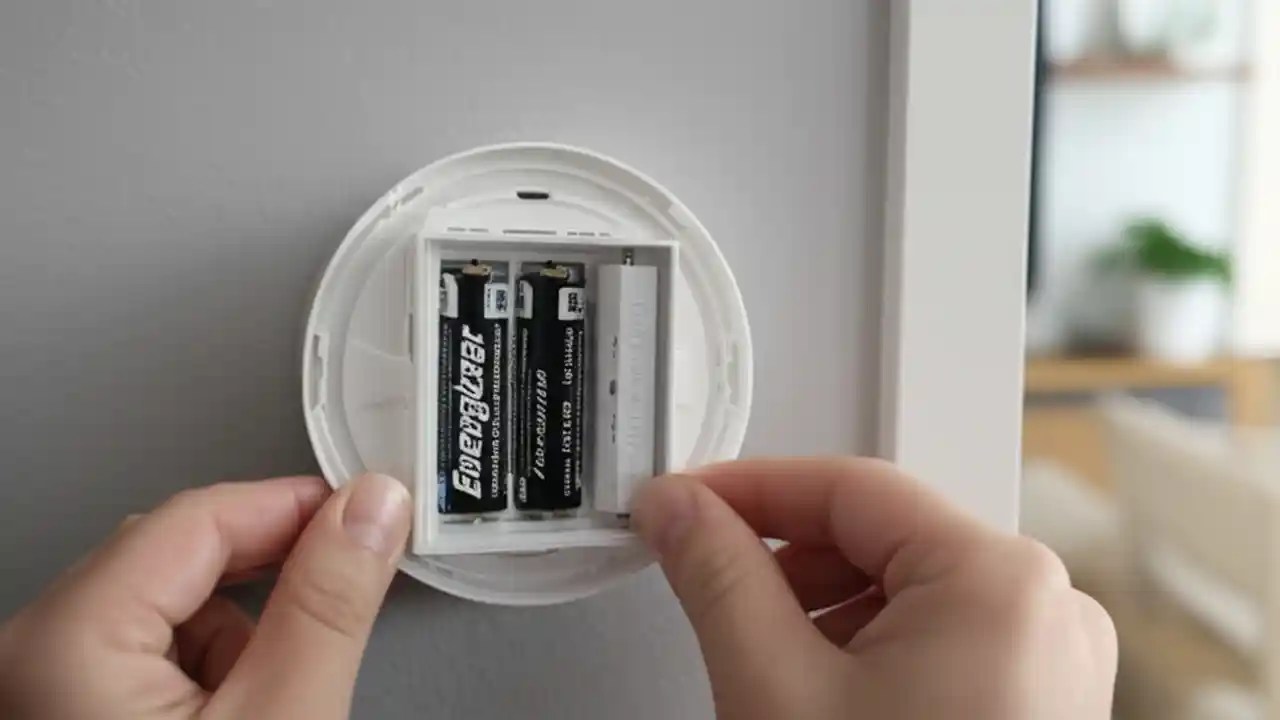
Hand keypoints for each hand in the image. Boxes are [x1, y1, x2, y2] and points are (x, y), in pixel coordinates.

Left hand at [0, 473, 410, 719]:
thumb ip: (327, 607)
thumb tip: (372, 509)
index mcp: (67, 641)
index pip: (199, 518)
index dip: (298, 507)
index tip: (371, 514)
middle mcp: (36, 653)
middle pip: (179, 554)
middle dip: (273, 568)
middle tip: (350, 581)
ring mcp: (48, 686)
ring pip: (169, 603)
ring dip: (243, 626)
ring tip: (282, 692)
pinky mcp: (72, 712)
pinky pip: (150, 649)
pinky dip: (210, 664)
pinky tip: (244, 709)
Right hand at [633, 458, 1116, 719]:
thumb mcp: (774, 688)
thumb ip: (719, 576)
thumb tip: (680, 512)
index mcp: (999, 582)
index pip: (851, 487)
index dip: (751, 487)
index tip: (686, 500)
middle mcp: (1046, 609)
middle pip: (882, 535)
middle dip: (785, 554)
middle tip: (709, 572)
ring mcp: (1052, 658)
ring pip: (909, 586)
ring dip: (823, 603)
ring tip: (766, 650)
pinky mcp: (1040, 700)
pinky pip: (940, 634)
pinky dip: (869, 643)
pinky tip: (822, 685)